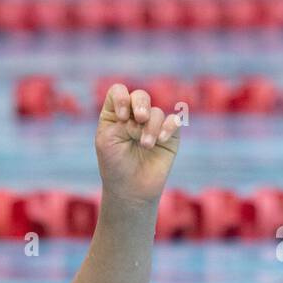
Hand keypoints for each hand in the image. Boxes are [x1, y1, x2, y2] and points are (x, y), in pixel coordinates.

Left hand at [95, 84, 180, 205]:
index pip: (118, 92)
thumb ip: (121, 118)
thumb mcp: (107, 139)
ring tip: (145, 145)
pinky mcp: (170, 135)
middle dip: (140, 104)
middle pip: (140, 96)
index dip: (121, 98)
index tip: (120, 117)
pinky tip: (161, 140)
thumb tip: (146, 113)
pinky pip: (174, 120)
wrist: (130, 190)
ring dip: (150, 127)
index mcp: (115, 115)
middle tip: (138, 119)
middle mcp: (133, 117)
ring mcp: (152, 125)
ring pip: (156, 112)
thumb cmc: (114, 165)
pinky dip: (169, 127)